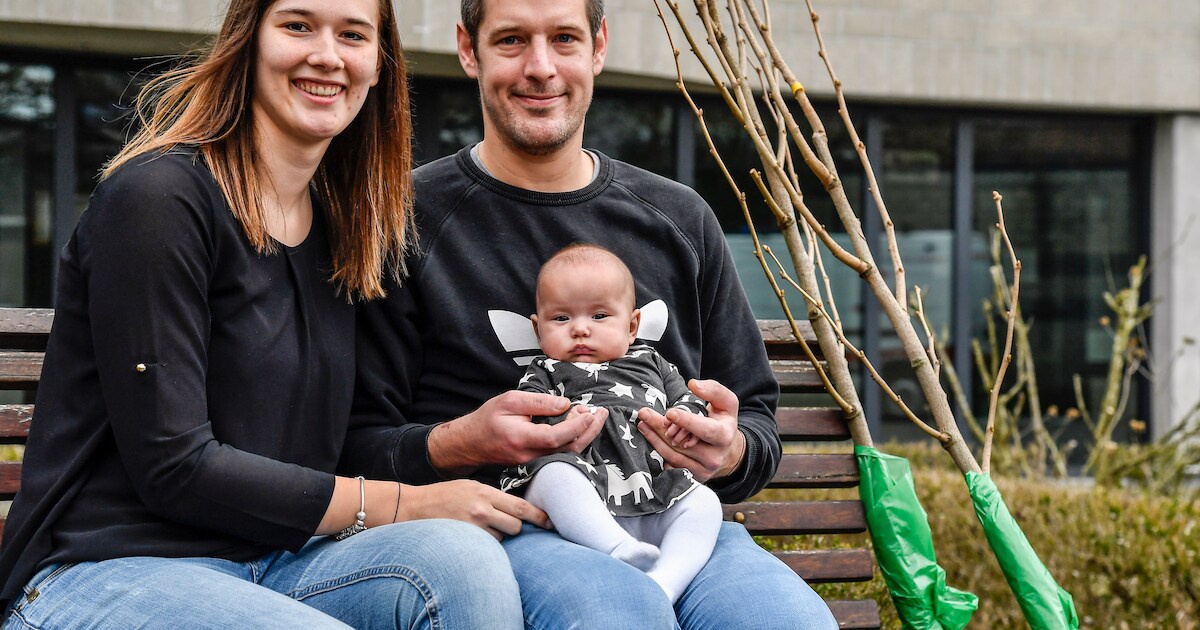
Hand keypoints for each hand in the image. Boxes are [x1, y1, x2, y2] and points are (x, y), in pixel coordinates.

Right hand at [400, 479, 549, 539]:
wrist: (411, 507)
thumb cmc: (442, 496)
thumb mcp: (470, 487)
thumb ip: (492, 497)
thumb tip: (515, 509)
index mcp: (484, 492)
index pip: (520, 506)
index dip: (538, 516)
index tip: (550, 522)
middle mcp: (480, 508)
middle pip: (515, 525)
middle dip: (515, 528)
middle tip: (504, 526)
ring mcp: (471, 526)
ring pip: (500, 538)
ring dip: (496, 536)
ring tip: (478, 528)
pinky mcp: (463, 540)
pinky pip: (485, 547)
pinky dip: (483, 545)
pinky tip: (471, 538)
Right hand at [429, 390, 607, 474]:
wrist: (470, 443)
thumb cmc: (487, 420)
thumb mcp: (510, 401)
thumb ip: (539, 402)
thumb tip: (565, 404)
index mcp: (521, 439)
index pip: (556, 437)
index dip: (576, 425)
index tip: (588, 412)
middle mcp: (530, 456)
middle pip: (568, 449)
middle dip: (588, 430)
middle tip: (600, 413)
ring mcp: (533, 463)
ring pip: (567, 454)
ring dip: (584, 436)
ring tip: (595, 418)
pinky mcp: (536, 463)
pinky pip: (560, 455)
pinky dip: (574, 441)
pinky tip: (581, 428)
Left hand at [637, 379, 745, 482]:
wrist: (727, 451)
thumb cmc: (723, 421)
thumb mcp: (726, 402)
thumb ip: (713, 390)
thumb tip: (692, 384)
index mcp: (725, 436)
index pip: (705, 430)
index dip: (687, 422)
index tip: (670, 413)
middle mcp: (715, 457)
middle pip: (682, 444)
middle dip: (661, 428)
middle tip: (644, 414)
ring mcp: (703, 470)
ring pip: (673, 456)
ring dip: (655, 439)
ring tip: (642, 424)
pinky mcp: (692, 478)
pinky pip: (671, 466)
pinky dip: (657, 453)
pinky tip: (649, 439)